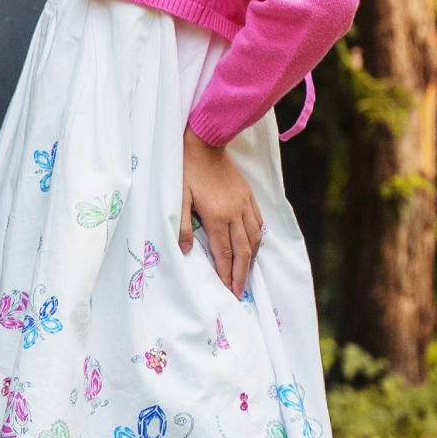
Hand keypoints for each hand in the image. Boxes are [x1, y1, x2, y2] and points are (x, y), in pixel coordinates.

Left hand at [180, 130, 261, 298]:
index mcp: (217, 217)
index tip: (228, 292)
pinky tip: (253, 248)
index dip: (227, 275)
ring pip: (254, 239)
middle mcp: (236, 213)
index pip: (225, 254)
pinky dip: (257, 239)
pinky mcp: (249, 196)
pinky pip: (258, 223)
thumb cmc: (187, 171)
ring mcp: (245, 204)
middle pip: (243, 252)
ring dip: (251, 260)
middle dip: (242, 275)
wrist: (206, 143)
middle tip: (240, 293)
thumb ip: (181, 225)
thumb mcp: (178, 198)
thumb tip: (184, 251)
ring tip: (247, 276)